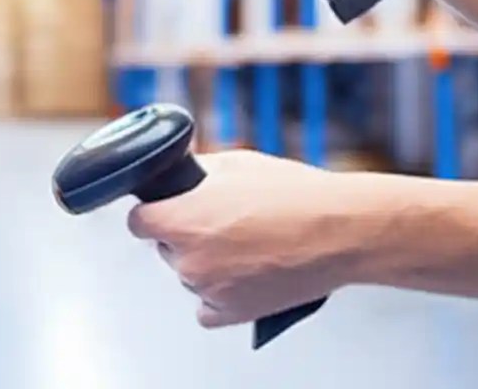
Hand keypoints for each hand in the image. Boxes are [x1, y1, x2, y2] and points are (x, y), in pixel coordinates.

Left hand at [127, 150, 363, 327]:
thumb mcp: (239, 164)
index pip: (138, 221)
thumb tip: (181, 176)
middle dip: (188, 235)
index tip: (170, 210)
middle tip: (226, 222)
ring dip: (207, 263)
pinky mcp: (230, 313)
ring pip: (189, 275)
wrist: (339, 230)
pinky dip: (220, 295)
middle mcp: (187, 258)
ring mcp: (207, 289)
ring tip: (248, 245)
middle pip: (166, 247)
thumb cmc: (295, 194)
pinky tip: (244, 274)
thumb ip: (199, 173)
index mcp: (181, 219)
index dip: (155, 212)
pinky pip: (206, 307)